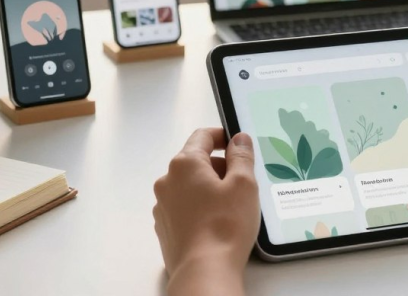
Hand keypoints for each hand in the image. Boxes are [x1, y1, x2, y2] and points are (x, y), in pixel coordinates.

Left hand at [153, 128, 259, 295]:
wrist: (205, 271)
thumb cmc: (224, 227)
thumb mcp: (244, 184)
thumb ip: (242, 156)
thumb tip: (239, 139)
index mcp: (185, 164)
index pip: (202, 136)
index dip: (222, 136)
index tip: (237, 144)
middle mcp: (167, 181)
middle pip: (195, 161)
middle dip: (219, 167)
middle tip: (242, 182)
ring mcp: (163, 205)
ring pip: (189, 186)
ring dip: (208, 189)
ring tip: (230, 207)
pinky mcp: (165, 226)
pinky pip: (184, 207)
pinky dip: (199, 208)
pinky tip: (216, 223)